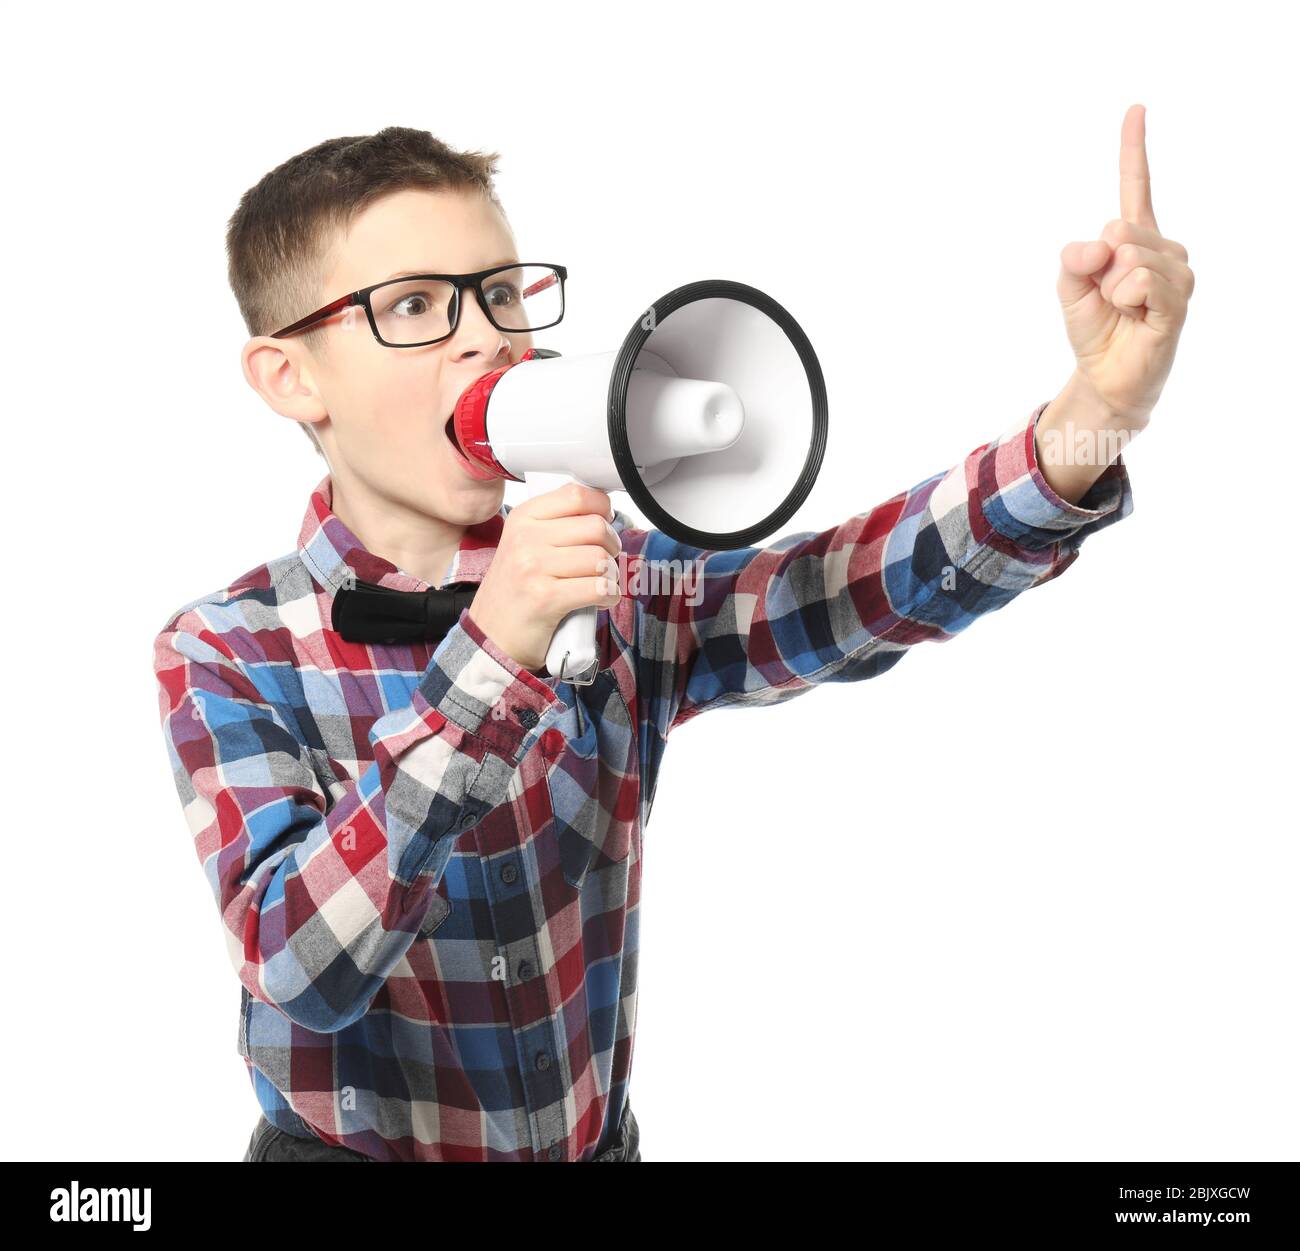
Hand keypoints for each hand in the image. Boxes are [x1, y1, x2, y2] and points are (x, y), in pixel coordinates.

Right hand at [468, 482, 622, 671]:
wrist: (492, 636)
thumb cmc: (515, 591)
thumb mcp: (525, 545)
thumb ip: (558, 525)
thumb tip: (603, 513)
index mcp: (523, 518)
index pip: (578, 495)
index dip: (602, 509)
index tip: (603, 524)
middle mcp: (525, 538)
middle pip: (596, 527)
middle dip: (611, 546)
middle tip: (603, 561)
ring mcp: (533, 568)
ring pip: (600, 558)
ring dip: (610, 575)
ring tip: (599, 583)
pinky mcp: (546, 598)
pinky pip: (599, 588)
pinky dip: (610, 595)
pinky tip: (600, 600)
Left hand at [1055, 104, 1194, 428]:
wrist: (1106, 376)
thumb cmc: (1094, 328)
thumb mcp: (1069, 288)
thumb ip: (1074, 258)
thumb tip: (1102, 243)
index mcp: (1136, 238)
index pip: (1136, 186)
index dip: (1133, 148)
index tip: (1135, 109)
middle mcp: (1164, 248)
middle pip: (1118, 228)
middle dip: (1099, 267)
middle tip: (1109, 297)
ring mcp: (1177, 273)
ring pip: (1129, 256)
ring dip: (1111, 289)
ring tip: (1124, 310)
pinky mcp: (1178, 300)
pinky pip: (1140, 281)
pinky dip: (1125, 299)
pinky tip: (1137, 316)